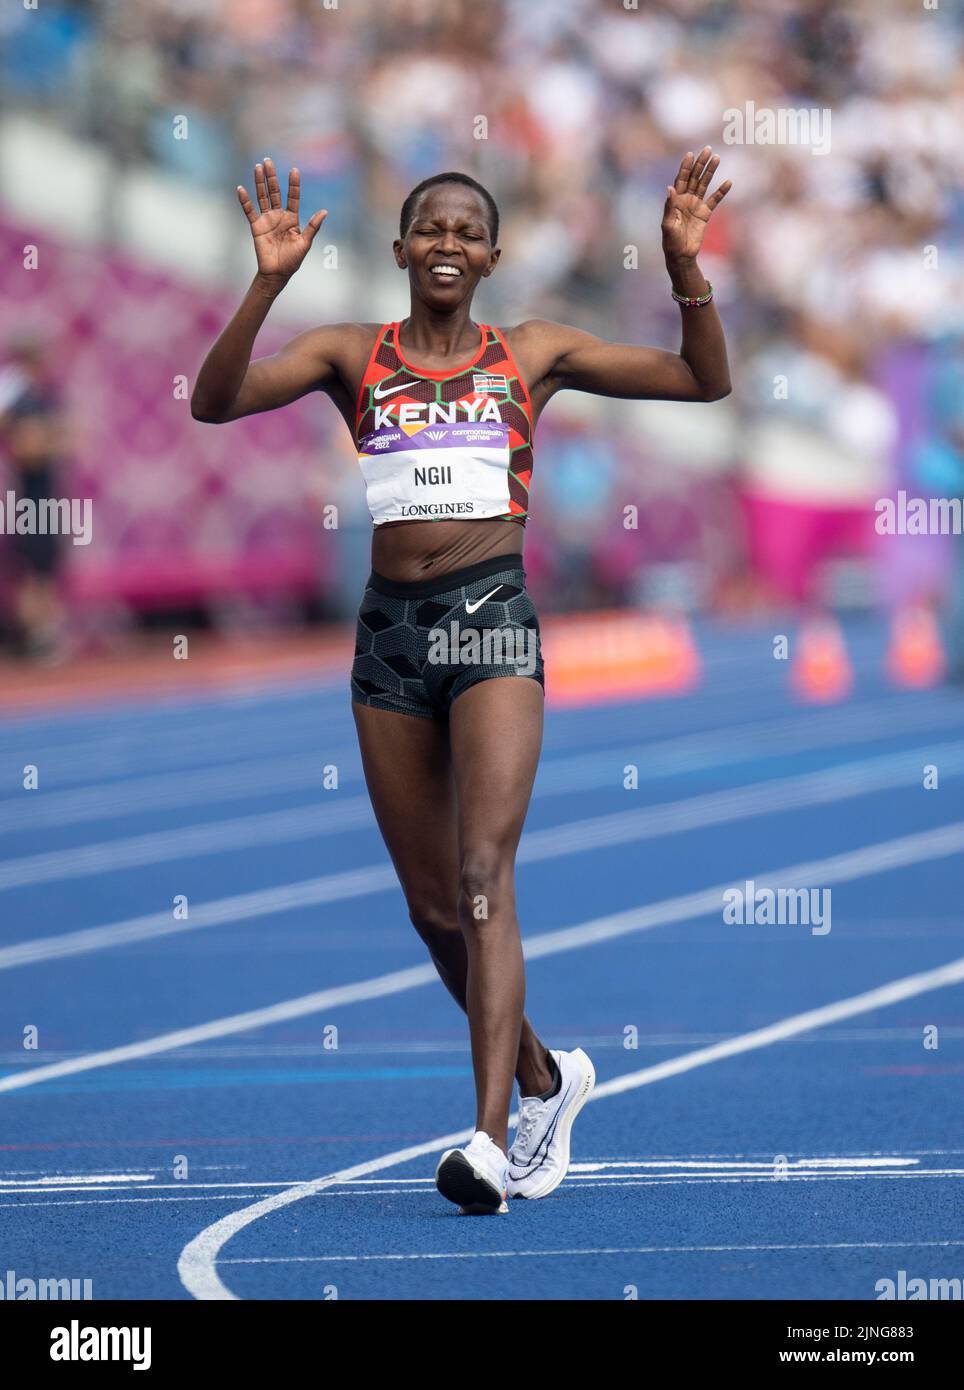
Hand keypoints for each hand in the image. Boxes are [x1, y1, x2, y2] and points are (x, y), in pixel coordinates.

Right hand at [237, 157, 326, 288]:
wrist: (277, 274)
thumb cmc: (293, 260)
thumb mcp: (305, 243)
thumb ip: (312, 227)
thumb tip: (324, 211)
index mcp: (292, 219)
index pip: (293, 197)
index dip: (293, 184)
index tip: (294, 170)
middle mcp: (279, 216)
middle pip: (275, 192)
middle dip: (272, 177)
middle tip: (268, 160)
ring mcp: (267, 220)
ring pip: (262, 197)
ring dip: (259, 182)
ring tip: (257, 167)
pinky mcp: (256, 226)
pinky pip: (249, 211)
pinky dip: (244, 201)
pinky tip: (241, 189)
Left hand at [662, 146, 730, 262]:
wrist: (681, 256)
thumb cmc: (671, 242)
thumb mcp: (668, 225)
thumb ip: (669, 206)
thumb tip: (669, 188)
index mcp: (676, 200)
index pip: (681, 179)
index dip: (685, 166)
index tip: (690, 154)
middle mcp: (686, 199)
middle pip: (694, 177)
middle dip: (700, 163)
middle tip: (708, 149)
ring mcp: (696, 205)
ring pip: (704, 184)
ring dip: (710, 172)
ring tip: (717, 158)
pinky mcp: (705, 213)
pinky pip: (715, 200)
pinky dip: (721, 192)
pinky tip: (728, 182)